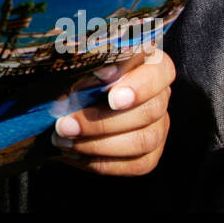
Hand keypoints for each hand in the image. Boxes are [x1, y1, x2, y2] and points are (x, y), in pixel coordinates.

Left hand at [51, 45, 174, 174]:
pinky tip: (73, 154)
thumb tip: (78, 81)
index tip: (112, 98)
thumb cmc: (80, 70)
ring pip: (143, 141)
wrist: (76, 99)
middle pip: (148, 112)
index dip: (140, 86)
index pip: (160, 71)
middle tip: (65, 125)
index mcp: (150, 64)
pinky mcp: (150, 154)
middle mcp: (160, 96)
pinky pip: (135, 165)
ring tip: (63, 140)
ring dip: (97, 145)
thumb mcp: (81, 57)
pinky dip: (101, 162)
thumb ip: (85, 61)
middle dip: (101, 122)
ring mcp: (159, 127)